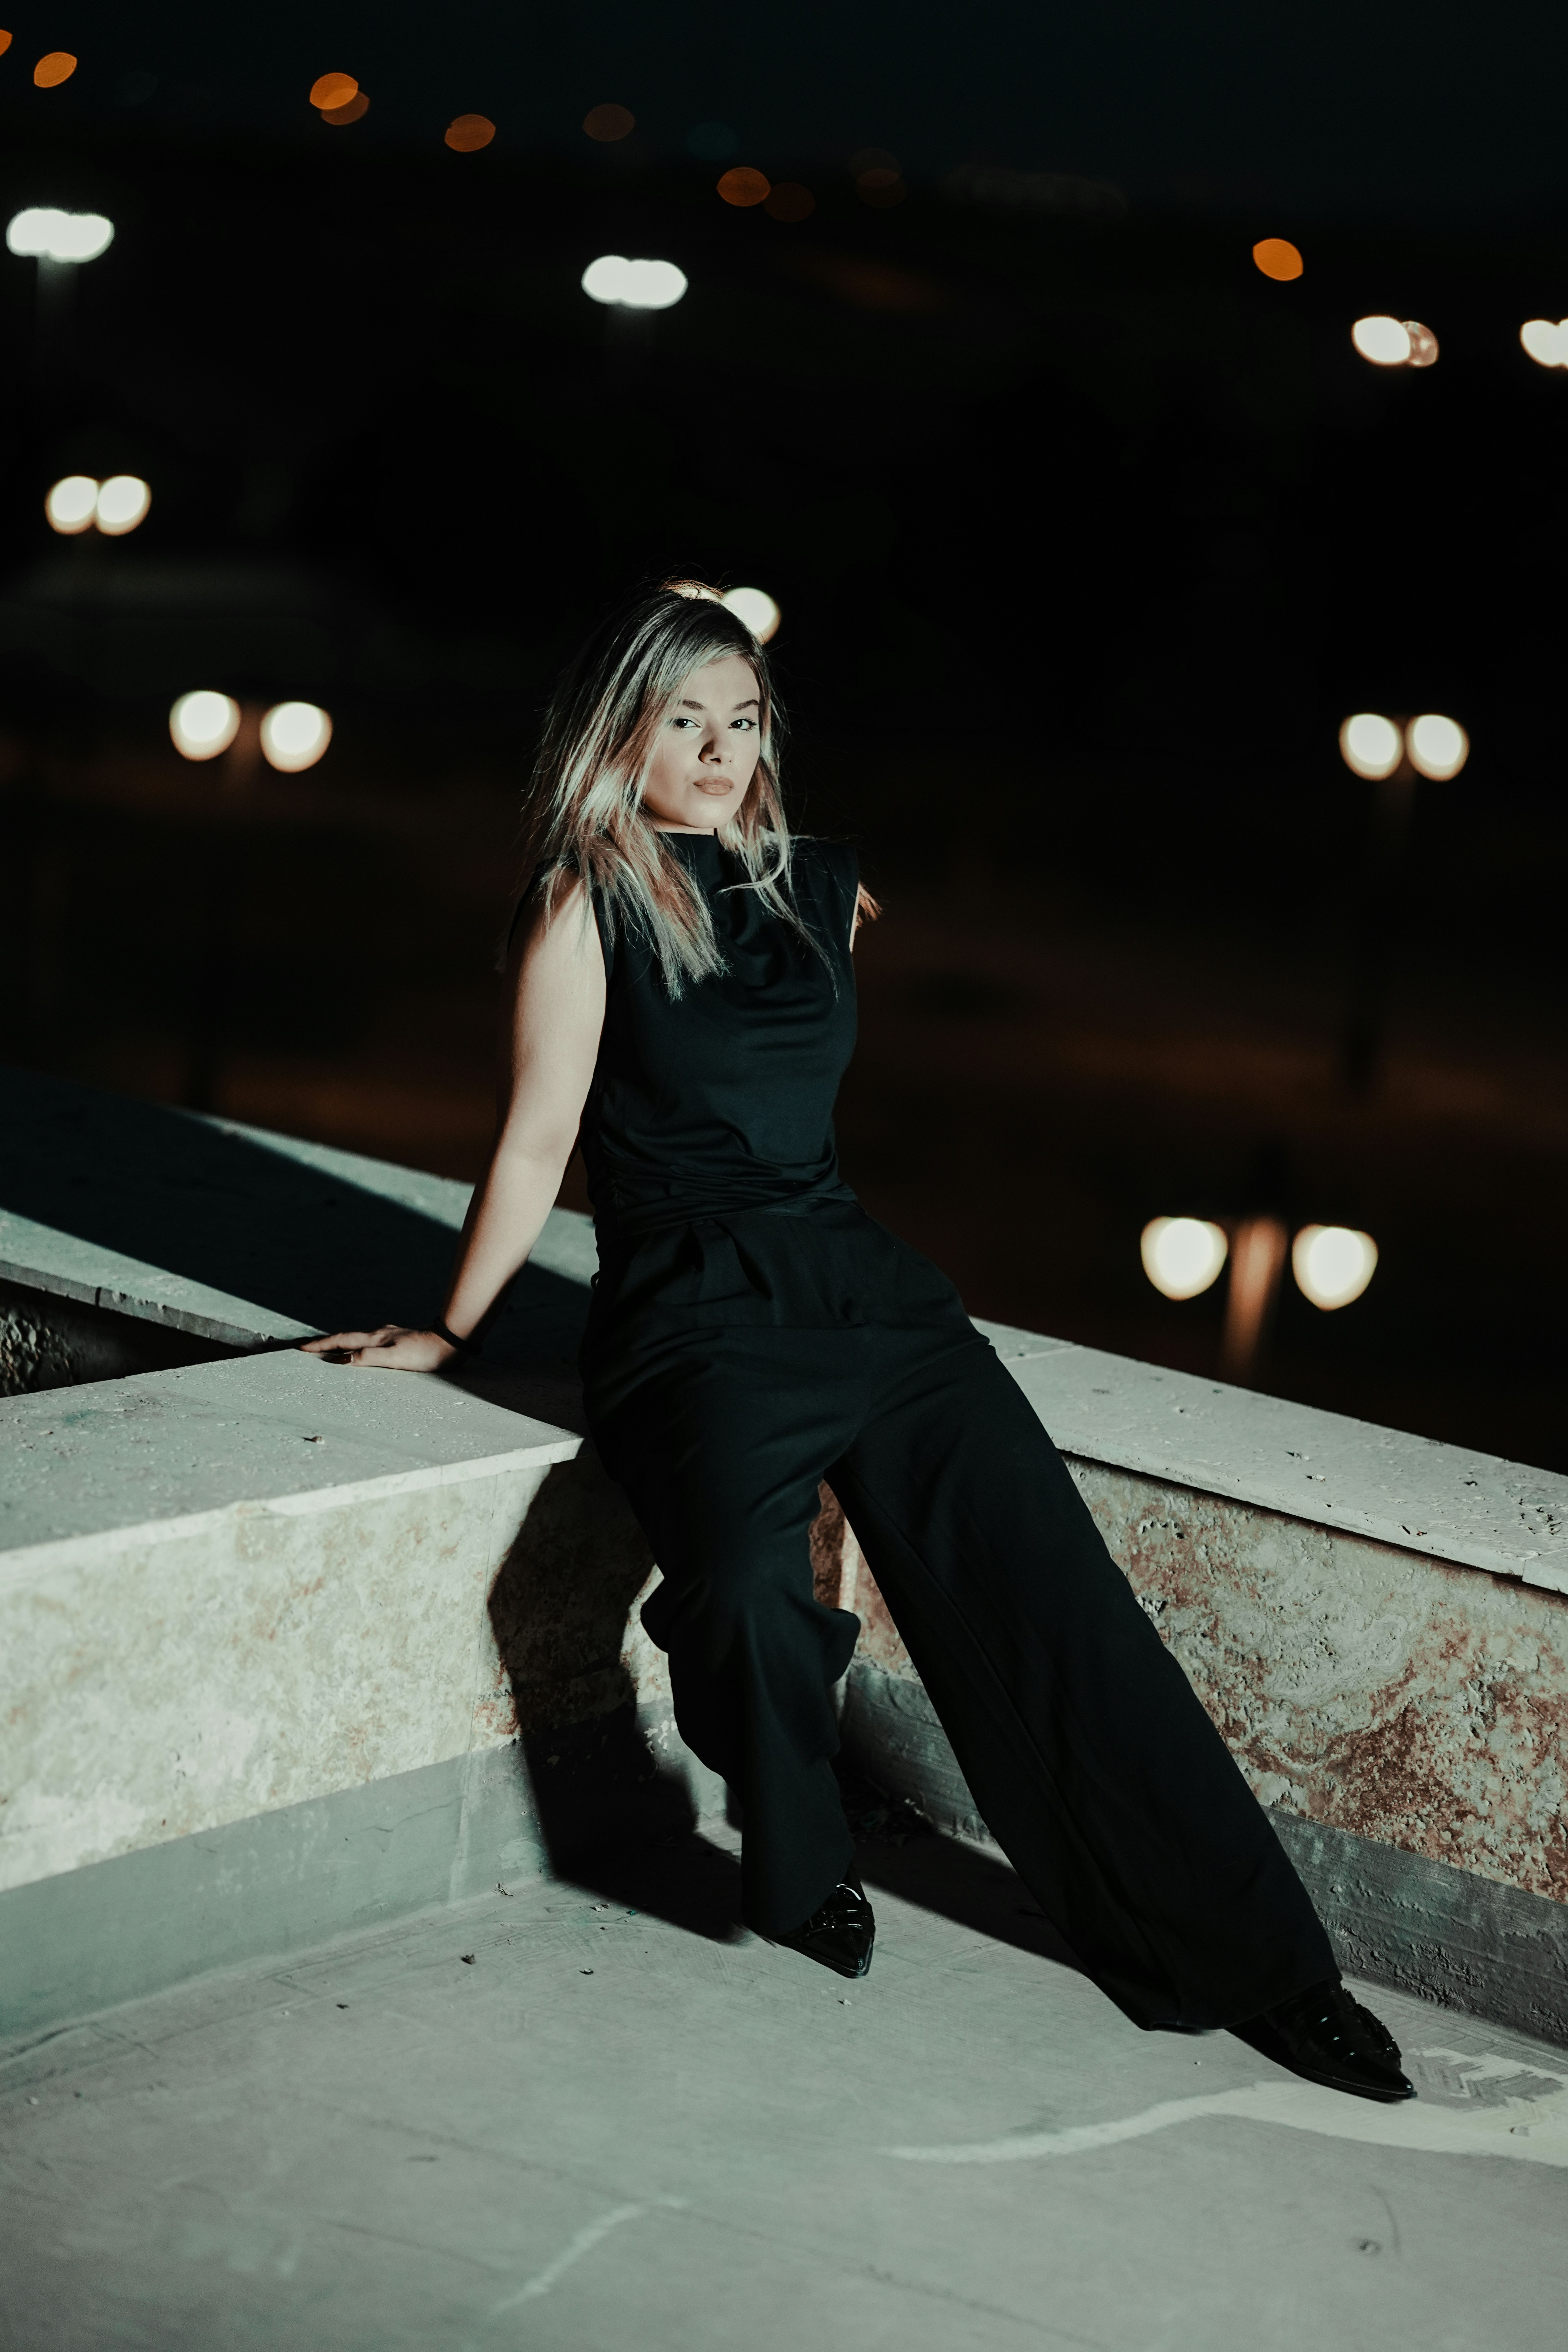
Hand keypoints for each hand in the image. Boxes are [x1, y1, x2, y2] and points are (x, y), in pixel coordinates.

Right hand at [299, 1325, 457, 1371]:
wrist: (449, 1343)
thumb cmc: (425, 1354)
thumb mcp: (396, 1359)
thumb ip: (369, 1358)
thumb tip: (342, 1359)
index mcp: (375, 1338)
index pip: (341, 1341)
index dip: (320, 1345)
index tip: (300, 1348)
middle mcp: (378, 1333)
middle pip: (344, 1337)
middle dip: (323, 1342)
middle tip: (303, 1347)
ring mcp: (387, 1335)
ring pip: (355, 1337)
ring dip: (337, 1342)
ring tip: (323, 1347)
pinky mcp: (395, 1339)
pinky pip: (366, 1341)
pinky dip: (353, 1344)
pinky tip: (356, 1348)